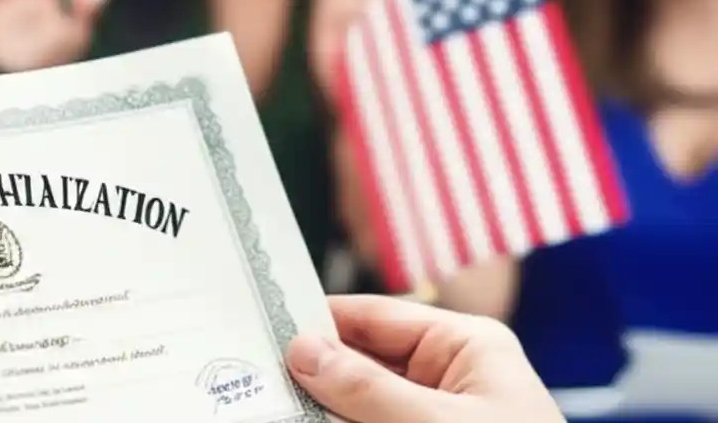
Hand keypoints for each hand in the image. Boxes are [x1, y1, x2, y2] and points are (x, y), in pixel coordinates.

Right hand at [287, 296, 562, 422]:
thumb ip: (369, 389)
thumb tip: (306, 352)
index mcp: (467, 347)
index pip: (375, 316)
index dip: (319, 320)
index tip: (267, 327)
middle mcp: (450, 378)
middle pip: (362, 361)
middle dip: (314, 371)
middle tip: (260, 375)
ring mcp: (437, 416)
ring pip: (361, 402)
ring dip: (322, 404)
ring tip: (274, 403)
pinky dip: (339, 422)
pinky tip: (305, 420)